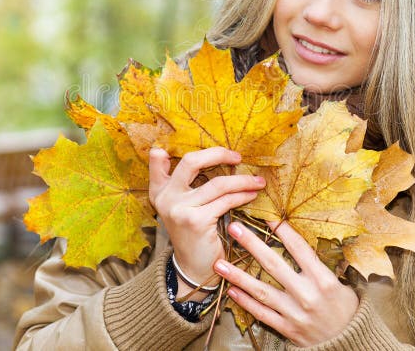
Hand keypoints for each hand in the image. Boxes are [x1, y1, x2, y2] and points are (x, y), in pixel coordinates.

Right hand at [148, 147, 265, 297]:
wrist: (193, 268)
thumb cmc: (194, 233)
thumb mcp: (183, 207)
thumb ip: (187, 185)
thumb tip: (212, 157)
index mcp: (159, 190)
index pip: (156, 161)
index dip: (165, 150)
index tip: (184, 146)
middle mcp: (165, 197)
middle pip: (191, 161)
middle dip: (218, 154)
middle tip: (237, 156)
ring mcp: (179, 208)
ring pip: (217, 183)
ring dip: (242, 180)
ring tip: (258, 181)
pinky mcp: (195, 220)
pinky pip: (226, 201)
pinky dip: (242, 196)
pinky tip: (252, 195)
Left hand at [213, 220, 358, 346]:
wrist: (351, 344)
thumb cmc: (346, 309)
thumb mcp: (341, 284)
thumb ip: (320, 266)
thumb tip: (299, 242)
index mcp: (323, 279)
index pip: (299, 248)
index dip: (282, 230)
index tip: (266, 215)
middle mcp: (307, 294)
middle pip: (274, 265)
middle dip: (252, 244)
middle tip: (234, 228)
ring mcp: (295, 313)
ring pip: (261, 291)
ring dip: (238, 276)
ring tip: (219, 263)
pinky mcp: (288, 329)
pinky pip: (262, 314)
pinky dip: (245, 302)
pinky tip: (231, 290)